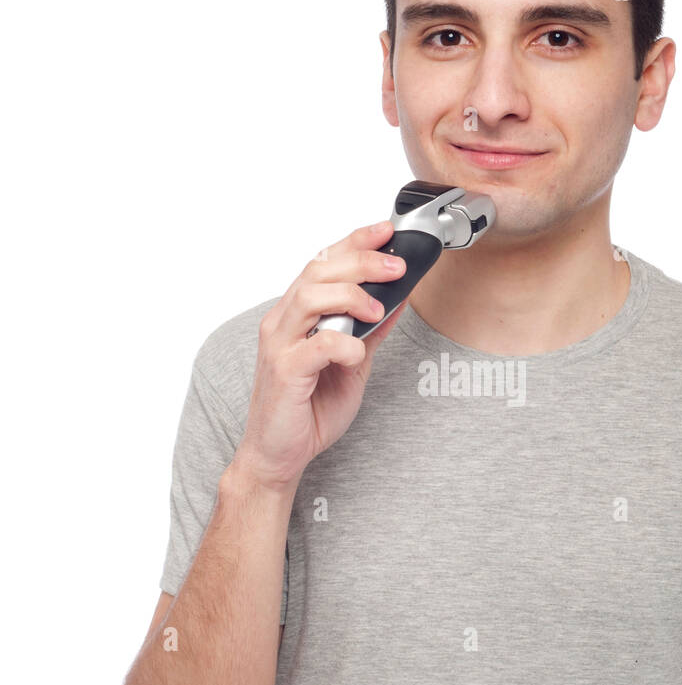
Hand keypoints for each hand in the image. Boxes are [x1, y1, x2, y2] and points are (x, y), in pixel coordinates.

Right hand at [230, 220, 406, 492]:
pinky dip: (343, 344)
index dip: (354, 241)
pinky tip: (357, 353)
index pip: (322, 262)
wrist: (279, 454)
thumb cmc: (309, 410)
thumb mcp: (353, 364)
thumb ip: (371, 332)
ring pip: (310, 296)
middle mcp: (283, 322)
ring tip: (378, 307)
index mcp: (297, 314)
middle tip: (396, 265)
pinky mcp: (283, 372)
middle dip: (361, 261)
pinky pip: (315, 345)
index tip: (386, 230)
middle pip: (317, 270)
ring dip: (350, 295)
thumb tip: (399, 300)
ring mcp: (279, 345)